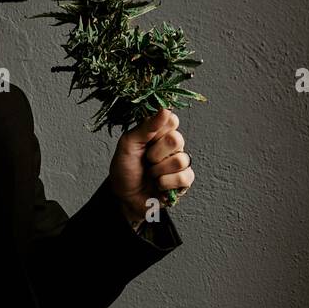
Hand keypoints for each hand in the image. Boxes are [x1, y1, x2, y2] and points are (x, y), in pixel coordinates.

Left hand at [108, 107, 194, 221]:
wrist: (124, 198)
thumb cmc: (125, 170)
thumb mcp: (128, 145)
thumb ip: (146, 127)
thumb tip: (165, 109)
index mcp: (159, 132)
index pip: (172, 120)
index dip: (158, 130)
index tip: (145, 140)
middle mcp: (172, 145)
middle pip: (176, 139)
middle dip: (155, 153)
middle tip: (146, 160)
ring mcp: (180, 162)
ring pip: (181, 159)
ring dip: (159, 170)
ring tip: (150, 174)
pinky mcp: (184, 180)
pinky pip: (184, 177)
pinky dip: (165, 183)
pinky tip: (158, 185)